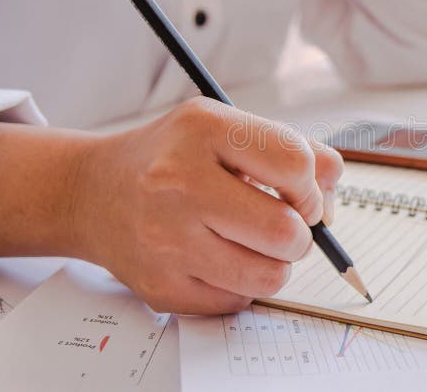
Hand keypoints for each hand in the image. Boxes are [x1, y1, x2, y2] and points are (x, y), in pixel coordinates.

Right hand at [68, 97, 343, 313]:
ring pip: (270, 275)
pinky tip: (219, 258)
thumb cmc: (172, 157)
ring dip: (275, 263)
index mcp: (204, 130)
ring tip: (252, 242)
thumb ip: (292, 148)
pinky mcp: (161, 285)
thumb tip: (333, 190)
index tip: (299, 193)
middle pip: (286, 231)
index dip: (311, 186)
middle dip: (300, 234)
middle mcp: (179, 182)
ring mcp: (166, 239)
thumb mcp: (225, 126)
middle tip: (282, 226)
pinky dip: (242, 283)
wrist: (93, 191)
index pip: (296, 164)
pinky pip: (238, 300)